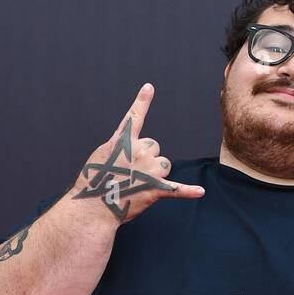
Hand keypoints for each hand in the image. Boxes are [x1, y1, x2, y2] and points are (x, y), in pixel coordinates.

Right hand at [71, 82, 203, 223]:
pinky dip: (189, 191)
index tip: (149, 87)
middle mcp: (138, 150)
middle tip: (130, 173)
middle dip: (147, 158)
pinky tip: (200, 192)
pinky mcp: (155, 189)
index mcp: (122, 142)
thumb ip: (119, 149)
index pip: (134, 117)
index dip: (142, 101)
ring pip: (164, 165)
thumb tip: (133, 153)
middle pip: (155, 147)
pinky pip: (177, 189)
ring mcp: (148, 169)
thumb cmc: (93, 184)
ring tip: (139, 185)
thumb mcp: (101, 157)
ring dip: (156, 174)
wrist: (93, 207)